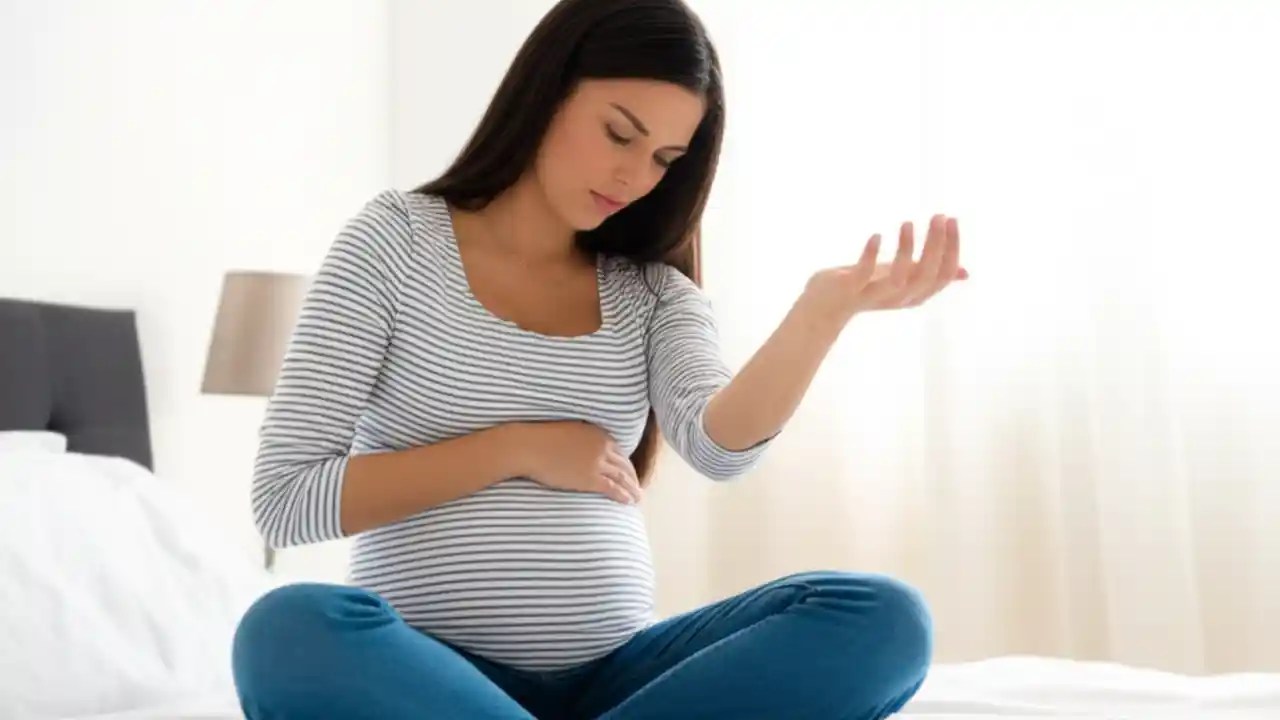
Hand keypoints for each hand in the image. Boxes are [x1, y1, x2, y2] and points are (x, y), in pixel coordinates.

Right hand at [511, 421, 642, 504]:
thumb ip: (583, 439)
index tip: (630, 473)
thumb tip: (585, 447)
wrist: (530, 447)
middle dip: (633, 477)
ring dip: (632, 488)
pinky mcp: (590, 478)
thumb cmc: (542, 440)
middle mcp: (602, 447)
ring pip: (622, 478)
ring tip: (637, 497)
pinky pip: (613, 488)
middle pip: (624, 465)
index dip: (626, 464)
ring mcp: (597, 463)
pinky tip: (628, 501)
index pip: (619, 452)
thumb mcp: (570, 432)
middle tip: (637, 487)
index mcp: (598, 434)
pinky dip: (623, 495)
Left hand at [798, 214, 967, 326]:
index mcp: (914, 294)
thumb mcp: (903, 279)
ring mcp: (875, 294)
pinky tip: (876, 235)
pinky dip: (870, 255)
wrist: (824, 306)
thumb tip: (966, 273)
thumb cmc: (866, 289)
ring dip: (906, 250)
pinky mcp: (851, 290)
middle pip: (927, 276)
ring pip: (899, 278)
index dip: (951, 248)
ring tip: (907, 223)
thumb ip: (930, 273)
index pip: (943, 275)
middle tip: (938, 216)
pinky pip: (864, 275)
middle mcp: (899, 297)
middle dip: (936, 245)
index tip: (951, 220)